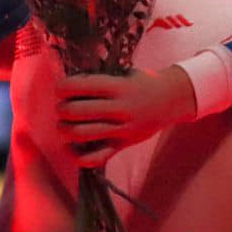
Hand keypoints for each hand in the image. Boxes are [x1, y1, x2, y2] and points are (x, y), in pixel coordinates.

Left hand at [56, 66, 197, 165]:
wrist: (172, 100)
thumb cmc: (141, 82)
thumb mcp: (123, 73)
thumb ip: (98, 77)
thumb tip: (67, 80)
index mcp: (118, 87)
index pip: (79, 87)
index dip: (62, 87)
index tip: (60, 88)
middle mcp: (119, 109)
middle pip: (76, 111)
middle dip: (62, 109)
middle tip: (61, 107)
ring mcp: (122, 129)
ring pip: (82, 134)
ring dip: (65, 129)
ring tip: (63, 124)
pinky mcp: (123, 145)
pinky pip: (97, 158)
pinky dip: (77, 156)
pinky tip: (70, 147)